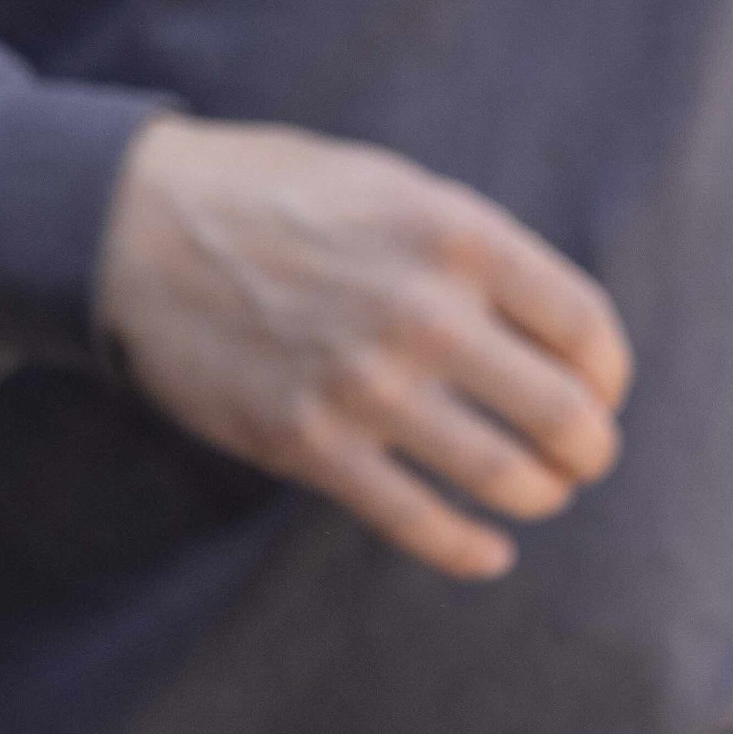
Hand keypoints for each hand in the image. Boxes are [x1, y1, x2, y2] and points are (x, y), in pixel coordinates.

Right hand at [97, 116, 632, 580]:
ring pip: (510, 479)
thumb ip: (466, 245)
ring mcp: (363, 382)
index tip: (595, 390)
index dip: (609, 373)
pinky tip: (487, 551)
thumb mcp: (379, 182)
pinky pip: (420, 522)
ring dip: (540, 496)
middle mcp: (420, 310)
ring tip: (533, 491)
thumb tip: (546, 327)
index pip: (587, 329)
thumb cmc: (259, 194)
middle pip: (568, 415)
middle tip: (576, 455)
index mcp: (450, 233)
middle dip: (588, 448)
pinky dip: (470, 549)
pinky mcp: (307, 441)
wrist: (123, 224)